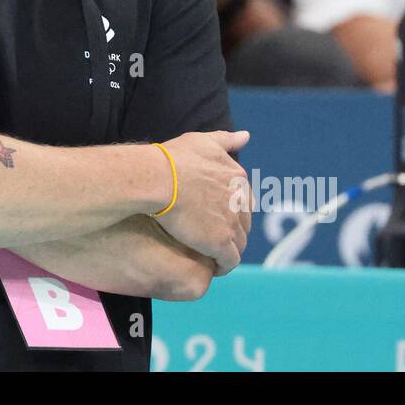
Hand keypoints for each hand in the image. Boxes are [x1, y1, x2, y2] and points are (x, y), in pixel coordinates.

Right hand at [152, 130, 251, 275]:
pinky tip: (213, 268)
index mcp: (237, 177)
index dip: (229, 210)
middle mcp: (240, 200)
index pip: (242, 200)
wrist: (158, 179)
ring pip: (239, 243)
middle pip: (243, 222)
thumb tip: (247, 136)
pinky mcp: (221, 243)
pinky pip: (229, 261)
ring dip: (228, 250)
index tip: (215, 216)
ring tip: (213, 255)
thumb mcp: (203, 141)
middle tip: (213, 237)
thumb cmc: (174, 158)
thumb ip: (226, 140)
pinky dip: (223, 266)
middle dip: (231, 231)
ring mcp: (232, 222)